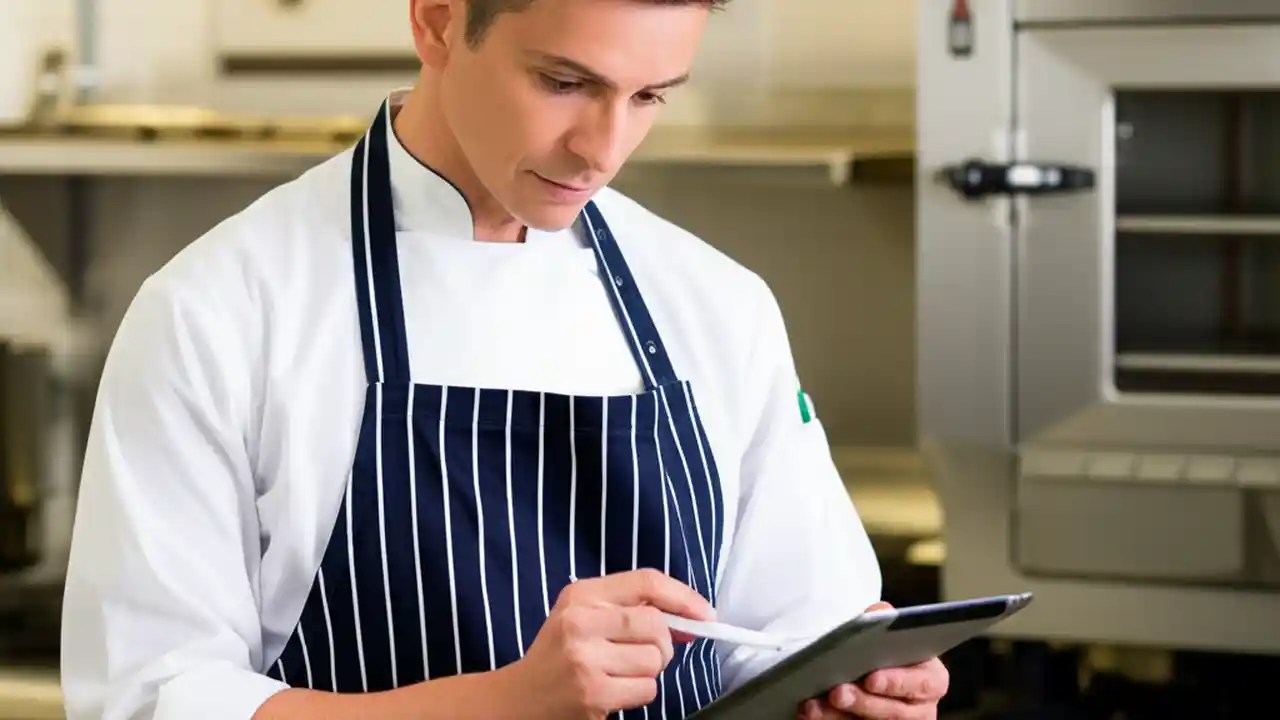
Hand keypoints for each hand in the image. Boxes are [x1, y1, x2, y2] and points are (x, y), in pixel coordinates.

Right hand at [500, 569, 714, 719]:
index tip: (705, 614)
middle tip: (641, 653)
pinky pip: (647, 689)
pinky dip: (639, 692)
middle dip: (662, 644)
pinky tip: (614, 690)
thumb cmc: (559, 653)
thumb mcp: (583, 615)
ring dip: (648, 671)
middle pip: (657, 625)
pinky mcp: (594, 694)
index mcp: (581, 595)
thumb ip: (629, 608)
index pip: (646, 582)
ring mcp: (586, 659)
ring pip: (655, 660)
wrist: (518, 698)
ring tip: (619, 672)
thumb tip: (689, 618)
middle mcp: (581, 621)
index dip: (683, 597)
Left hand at [797, 602, 949, 719]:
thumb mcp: (886, 633)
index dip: (897, 682)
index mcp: (930, 680)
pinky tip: (809, 713)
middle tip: (837, 692)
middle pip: (894, 713)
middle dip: (863, 702)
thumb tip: (878, 613)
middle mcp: (919, 709)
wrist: (865, 667)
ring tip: (813, 706)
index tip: (871, 679)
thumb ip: (885, 620)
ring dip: (838, 717)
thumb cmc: (881, 650)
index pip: (922, 683)